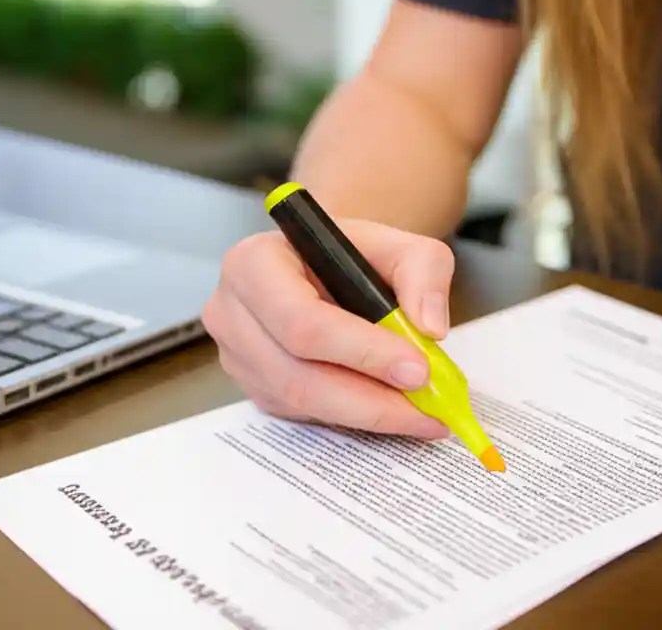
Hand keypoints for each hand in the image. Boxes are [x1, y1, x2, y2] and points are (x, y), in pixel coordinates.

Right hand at [202, 219, 453, 437]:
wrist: (326, 265)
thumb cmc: (354, 254)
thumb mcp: (400, 243)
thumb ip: (423, 272)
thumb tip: (429, 328)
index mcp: (255, 263)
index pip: (302, 321)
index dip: (362, 352)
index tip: (418, 369)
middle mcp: (232, 312)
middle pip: (298, 375)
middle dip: (370, 398)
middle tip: (429, 408)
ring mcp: (237, 356)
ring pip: (301, 402)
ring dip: (367, 415)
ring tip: (422, 415)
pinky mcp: (254, 387)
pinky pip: (303, 414)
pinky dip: (352, 417)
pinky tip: (392, 411)